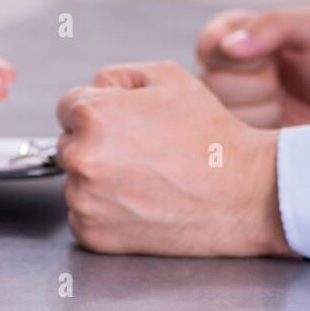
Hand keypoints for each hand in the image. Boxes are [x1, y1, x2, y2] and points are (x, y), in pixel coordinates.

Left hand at [55, 61, 292, 256]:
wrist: (243, 193)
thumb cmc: (209, 135)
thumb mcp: (168, 77)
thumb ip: (117, 76)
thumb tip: (92, 90)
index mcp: (92, 115)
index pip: (67, 108)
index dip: (98, 113)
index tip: (123, 126)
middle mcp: (80, 158)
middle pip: (67, 145)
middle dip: (95, 146)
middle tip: (141, 154)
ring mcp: (84, 200)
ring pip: (75, 182)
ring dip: (98, 180)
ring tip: (145, 179)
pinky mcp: (92, 234)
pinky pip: (82, 216)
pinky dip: (103, 212)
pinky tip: (139, 203)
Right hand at [196, 7, 309, 127]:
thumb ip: (272, 25)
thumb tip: (229, 46)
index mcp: (225, 35)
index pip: (210, 49)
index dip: (248, 60)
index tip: (277, 59)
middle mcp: (215, 70)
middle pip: (213, 86)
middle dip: (260, 87)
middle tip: (283, 83)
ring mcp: (221, 107)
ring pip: (222, 116)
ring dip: (264, 112)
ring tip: (284, 103)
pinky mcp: (232, 138)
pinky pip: (232, 143)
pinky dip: (264, 135)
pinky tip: (281, 124)